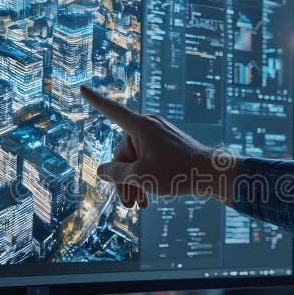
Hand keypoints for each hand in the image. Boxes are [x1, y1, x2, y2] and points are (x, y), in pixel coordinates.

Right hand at [80, 86, 243, 207]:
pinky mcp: (169, 144)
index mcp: (140, 127)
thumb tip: (101, 171)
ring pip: (137, 158)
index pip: (112, 112)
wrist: (211, 174)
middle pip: (124, 152)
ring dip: (134, 181)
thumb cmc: (176, 172)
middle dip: (123, 178)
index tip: (82, 88)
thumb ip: (116, 173)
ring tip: (136, 206)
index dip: (95, 101)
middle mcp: (150, 126)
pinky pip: (149, 158)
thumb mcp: (140, 175)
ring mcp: (161, 134)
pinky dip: (146, 175)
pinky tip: (146, 198)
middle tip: (126, 204)